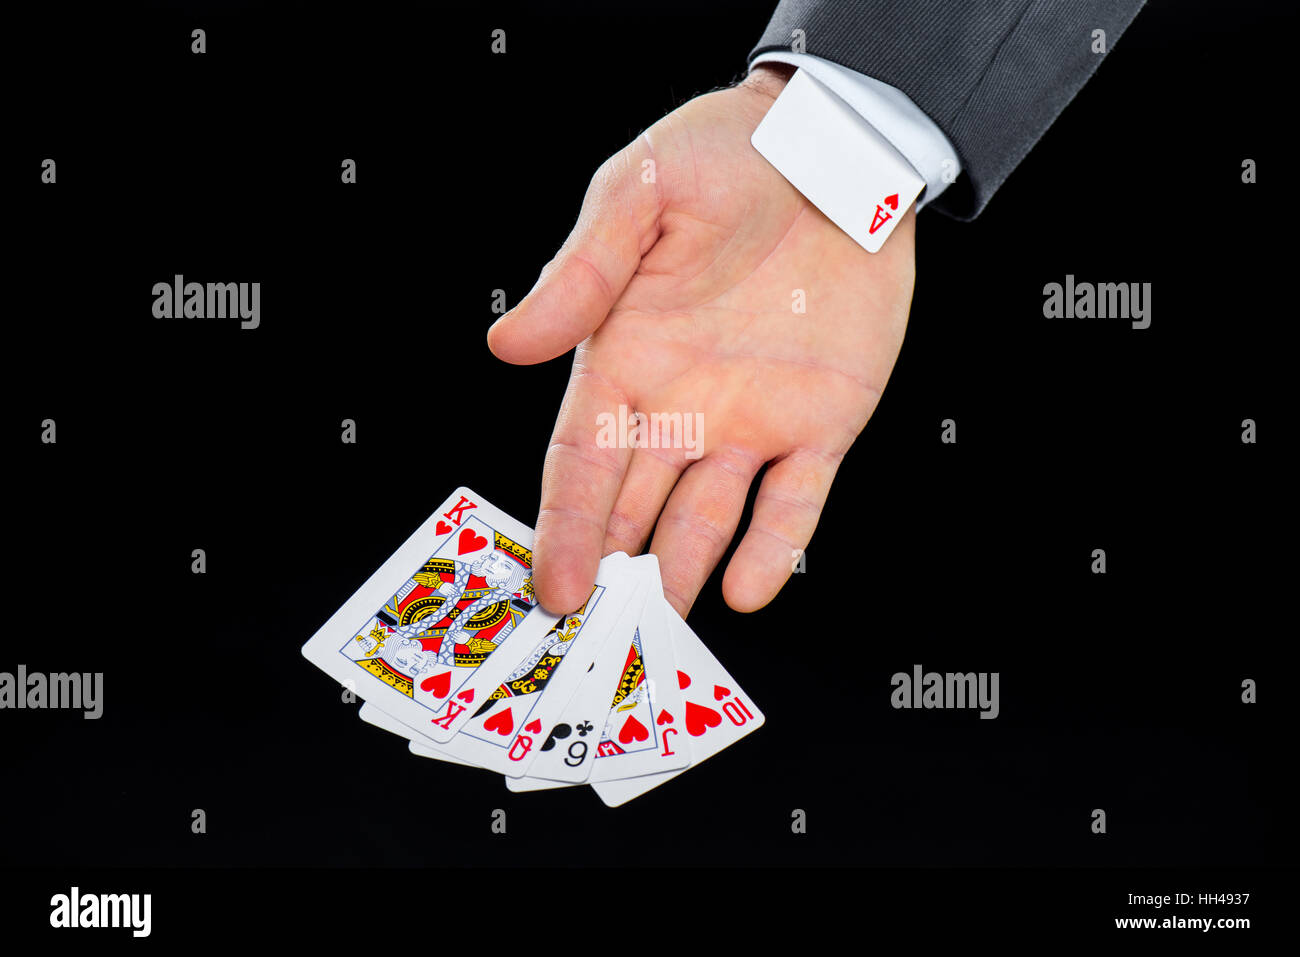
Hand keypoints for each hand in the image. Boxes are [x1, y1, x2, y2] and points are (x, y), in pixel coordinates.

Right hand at [488, 65, 915, 616]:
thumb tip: (506, 347)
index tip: (551, 589)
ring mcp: (751, 421)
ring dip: (682, 577)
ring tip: (659, 636)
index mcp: (625, 359)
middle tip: (595, 641)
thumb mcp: (640, 195)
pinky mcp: (822, 423)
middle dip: (613, 573)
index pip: (581, 462)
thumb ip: (581, 275)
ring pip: (706, 521)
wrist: (835, 148)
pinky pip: (795, 503)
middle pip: (634, 509)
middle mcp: (680, 406)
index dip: (565, 528)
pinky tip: (747, 592)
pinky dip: (773, 549)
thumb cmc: (726, 156)